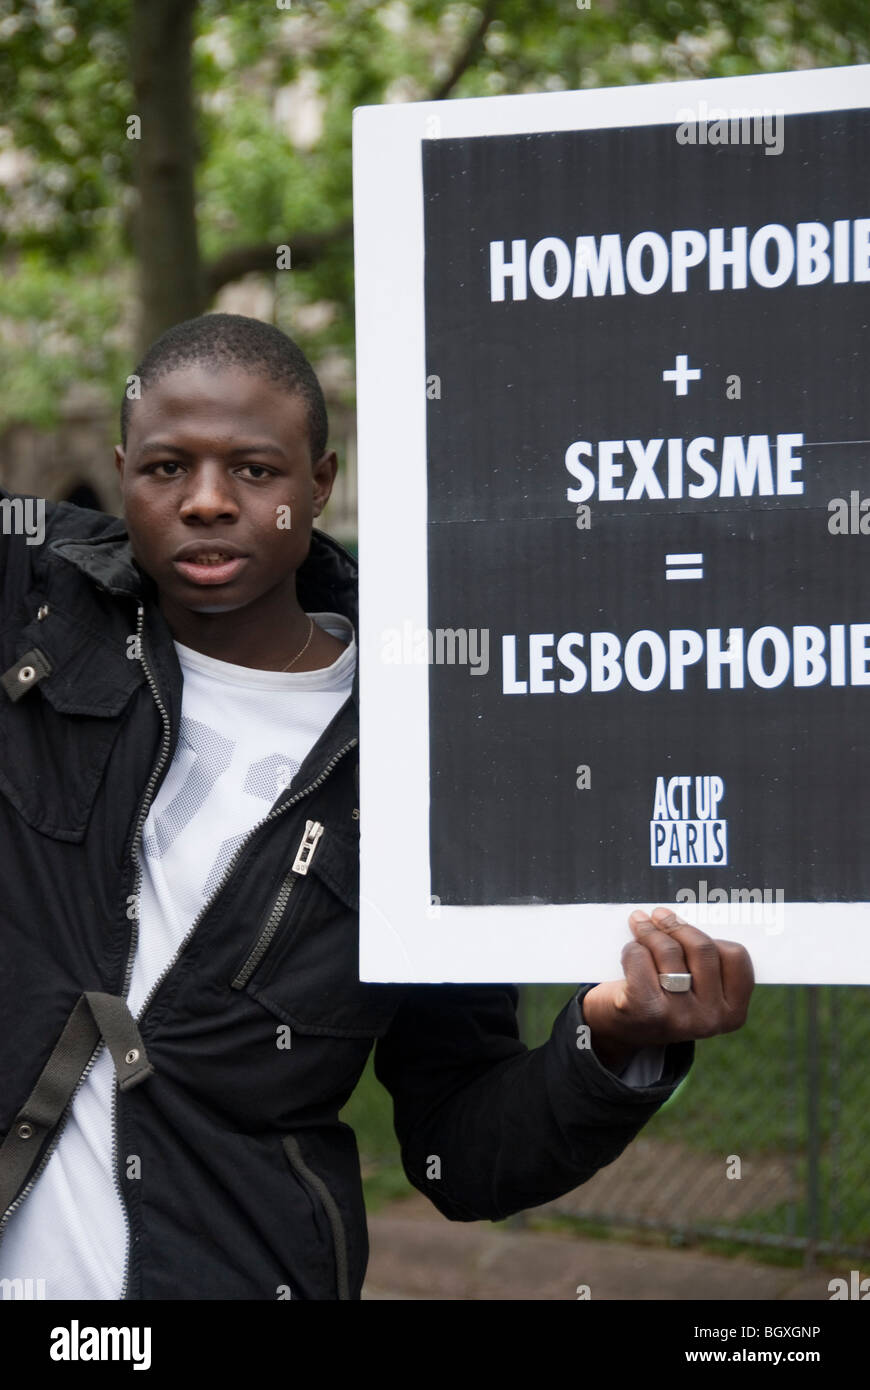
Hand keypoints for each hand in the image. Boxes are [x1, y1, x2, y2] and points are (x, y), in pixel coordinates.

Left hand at [581, 907, 753, 1072]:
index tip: (690, 926)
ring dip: (649, 931)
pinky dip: (632, 948)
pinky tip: (629, 950)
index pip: (736, 956)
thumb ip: (703, 960)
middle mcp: (710, 1019)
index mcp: (732, 1013)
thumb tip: (688, 917)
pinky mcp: (646, 1010)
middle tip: (658, 915)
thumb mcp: (694, 987)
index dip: (712, 935)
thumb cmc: (661, 997)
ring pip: (669, 950)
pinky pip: (640, 958)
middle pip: (702, 948)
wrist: (619, 1031)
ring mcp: (679, 1018)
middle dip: (676, 925)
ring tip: (639, 924)